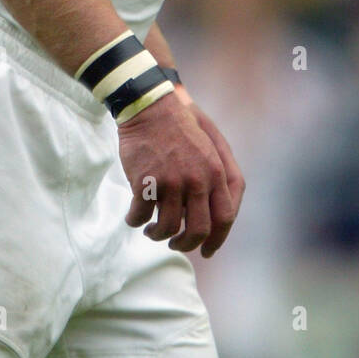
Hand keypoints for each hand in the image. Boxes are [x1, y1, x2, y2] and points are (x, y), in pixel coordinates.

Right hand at [117, 89, 239, 257]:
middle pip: (198, 231)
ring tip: (151, 229)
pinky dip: (135, 221)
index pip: (225, 218)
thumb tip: (215, 212)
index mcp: (216, 173)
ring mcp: (171, 183)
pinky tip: (133, 217)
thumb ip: (217, 176)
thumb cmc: (180, 126)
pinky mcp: (145, 182)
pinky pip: (140, 216)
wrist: (150, 106)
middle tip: (174, 243)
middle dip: (185, 244)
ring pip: (168, 228)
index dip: (217, 240)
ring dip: (157, 235)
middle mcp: (197, 181)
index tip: (207, 251)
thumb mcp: (210, 146)